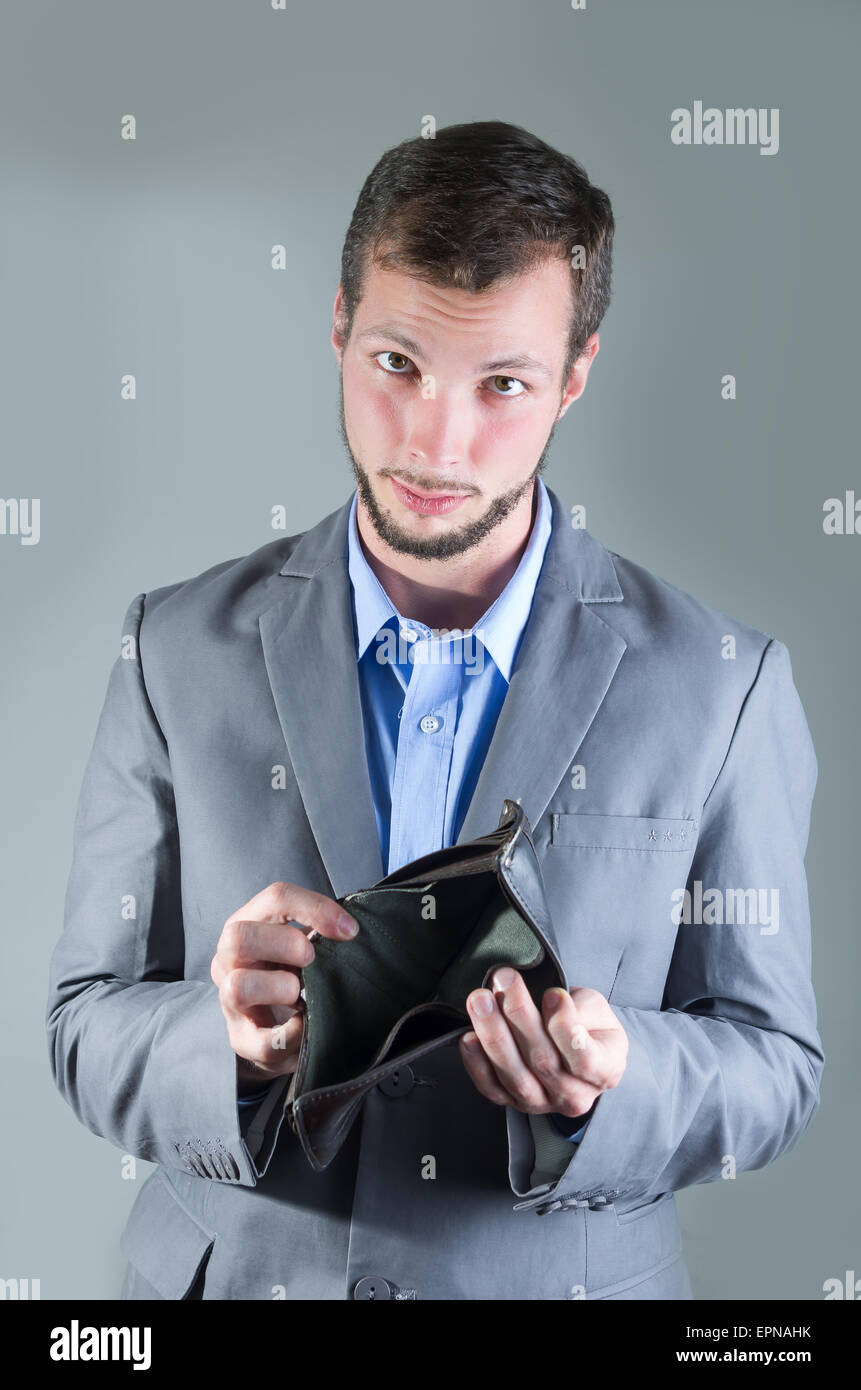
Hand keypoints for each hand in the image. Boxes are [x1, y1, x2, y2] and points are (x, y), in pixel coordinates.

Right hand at [210, 881, 358, 1084]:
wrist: (284, 1028)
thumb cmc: (296, 973)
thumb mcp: (304, 943)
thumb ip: (321, 931)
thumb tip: (349, 929)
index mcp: (249, 924)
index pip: (275, 898)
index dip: (315, 908)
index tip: (349, 930)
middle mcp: (229, 960)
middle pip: (238, 937)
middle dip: (283, 944)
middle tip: (312, 957)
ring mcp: (229, 1001)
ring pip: (238, 987)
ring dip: (279, 987)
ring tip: (302, 995)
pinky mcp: (242, 1040)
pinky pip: (262, 1041)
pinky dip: (290, 1034)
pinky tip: (305, 1025)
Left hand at [458, 969, 627, 1119]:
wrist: (574, 1043)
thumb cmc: (587, 1022)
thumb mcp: (595, 1008)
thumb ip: (579, 1008)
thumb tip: (553, 1001)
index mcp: (605, 1072)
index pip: (585, 1059)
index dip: (566, 1027)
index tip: (553, 993)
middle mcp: (574, 1096)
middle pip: (544, 1062)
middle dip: (519, 1015)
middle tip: (503, 980)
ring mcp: (542, 1103)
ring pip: (515, 1075)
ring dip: (493, 1034)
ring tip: (480, 1001)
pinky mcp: (512, 1102)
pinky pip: (491, 1088)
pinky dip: (477, 1063)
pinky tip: (468, 1038)